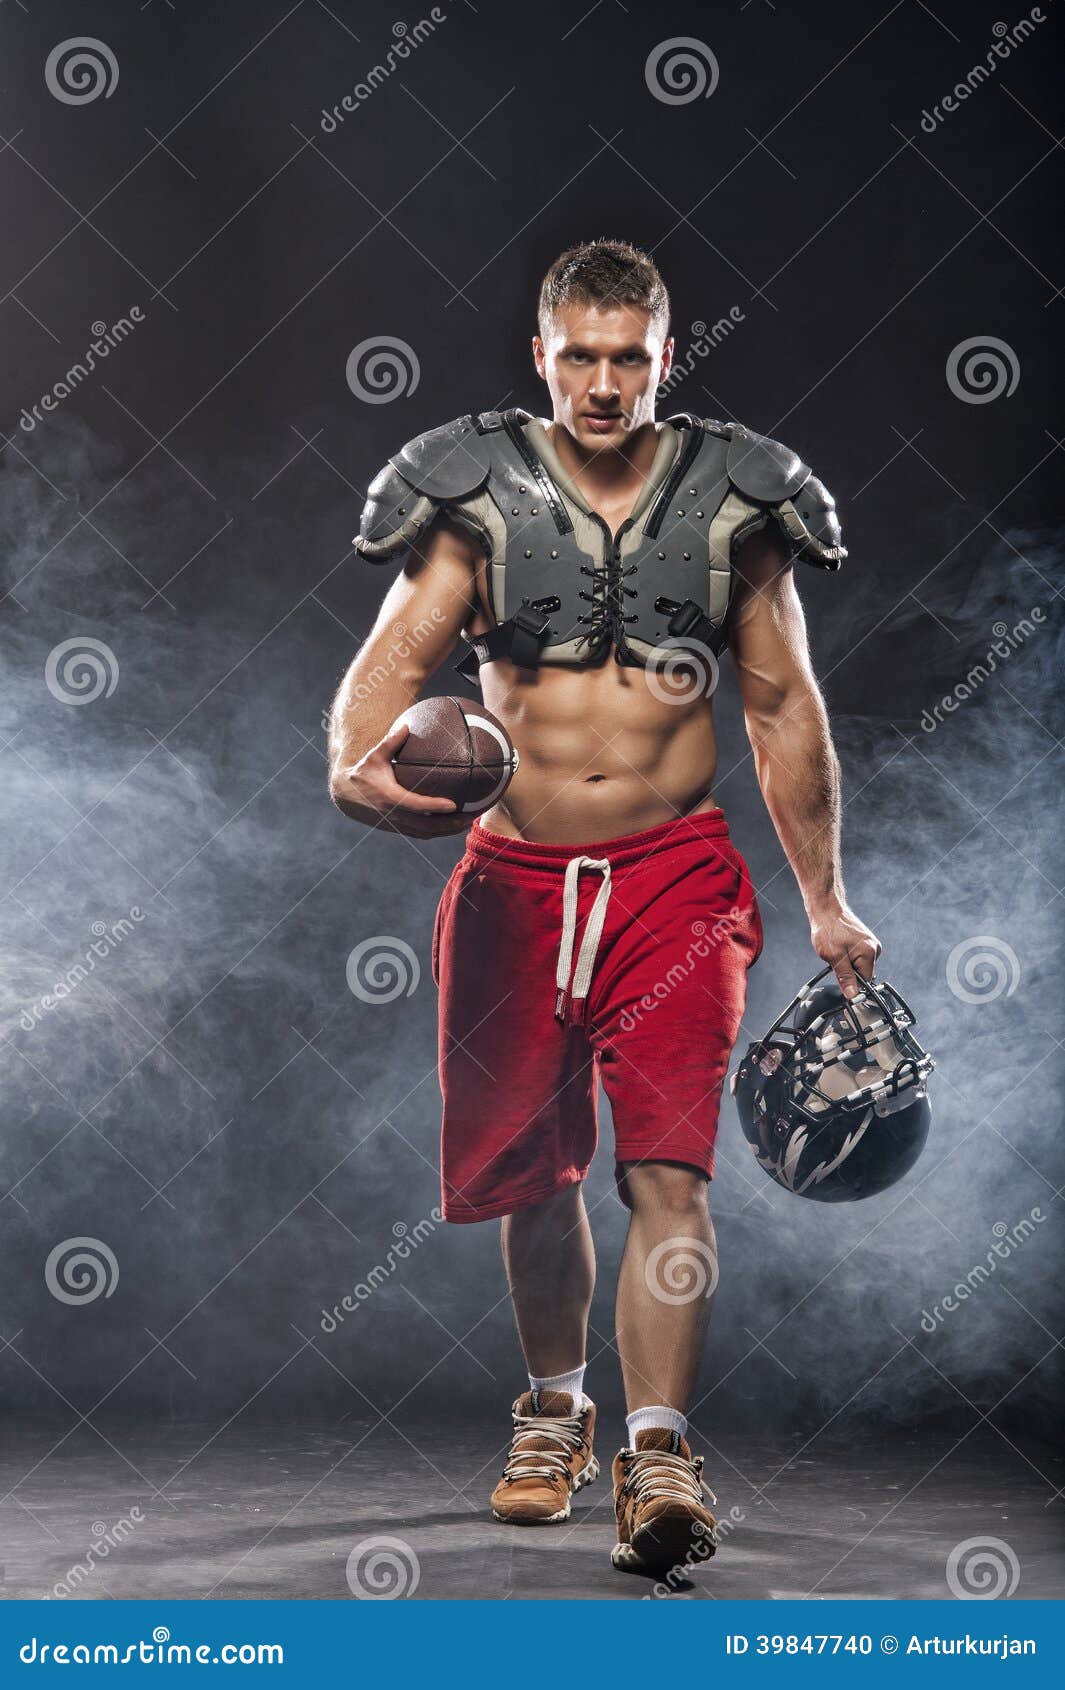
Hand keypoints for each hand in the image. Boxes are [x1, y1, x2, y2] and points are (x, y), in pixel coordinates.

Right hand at [330, 721, 474, 838]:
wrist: (346, 796)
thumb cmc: (363, 772)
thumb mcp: (374, 756)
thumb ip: (390, 742)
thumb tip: (406, 725)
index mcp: (390, 797)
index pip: (416, 804)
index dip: (435, 806)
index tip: (453, 804)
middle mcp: (394, 814)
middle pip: (427, 826)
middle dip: (450, 824)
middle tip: (471, 816)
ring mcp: (396, 824)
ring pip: (427, 833)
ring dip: (447, 830)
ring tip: (468, 822)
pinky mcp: (397, 828)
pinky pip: (422, 833)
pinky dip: (438, 831)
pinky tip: (453, 824)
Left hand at [809, 902, 881, 999]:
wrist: (826, 910)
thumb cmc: (829, 929)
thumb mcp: (834, 957)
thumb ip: (845, 977)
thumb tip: (852, 995)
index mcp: (870, 953)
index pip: (865, 982)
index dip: (851, 984)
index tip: (840, 980)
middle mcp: (874, 948)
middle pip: (863, 974)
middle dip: (848, 971)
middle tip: (836, 959)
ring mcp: (870, 944)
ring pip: (859, 965)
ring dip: (847, 963)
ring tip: (837, 950)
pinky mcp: (865, 942)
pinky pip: (857, 957)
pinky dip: (847, 956)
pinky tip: (840, 946)